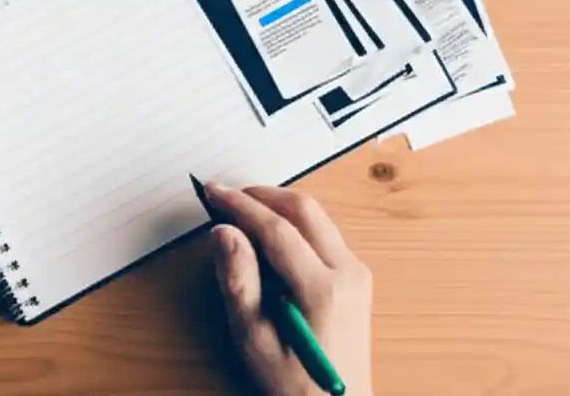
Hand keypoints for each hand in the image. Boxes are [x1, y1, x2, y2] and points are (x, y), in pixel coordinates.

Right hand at [205, 184, 373, 395]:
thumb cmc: (295, 386)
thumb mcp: (255, 339)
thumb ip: (239, 281)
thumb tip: (224, 233)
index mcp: (323, 288)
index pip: (277, 228)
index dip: (240, 205)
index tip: (213, 193)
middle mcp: (348, 272)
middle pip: (304, 210)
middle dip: (261, 195)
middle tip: (226, 196)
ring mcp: (357, 274)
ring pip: (316, 217)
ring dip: (277, 207)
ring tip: (241, 212)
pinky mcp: (355, 279)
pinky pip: (323, 234)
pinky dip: (292, 224)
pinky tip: (266, 235)